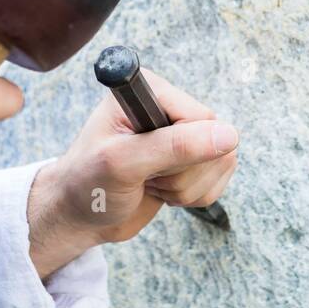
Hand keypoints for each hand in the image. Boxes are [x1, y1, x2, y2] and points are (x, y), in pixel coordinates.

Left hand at [27, 70, 237, 277]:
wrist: (79, 217)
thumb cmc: (86, 184)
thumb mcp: (123, 163)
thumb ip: (175, 147)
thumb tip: (229, 136)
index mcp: (149, 90)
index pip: (202, 117)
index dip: (183, 150)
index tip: (149, 163)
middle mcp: (169, 106)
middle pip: (216, 141)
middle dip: (181, 174)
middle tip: (143, 177)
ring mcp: (182, 134)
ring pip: (221, 163)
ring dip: (185, 189)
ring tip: (147, 184)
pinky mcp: (190, 160)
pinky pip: (217, 180)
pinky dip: (191, 198)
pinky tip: (160, 192)